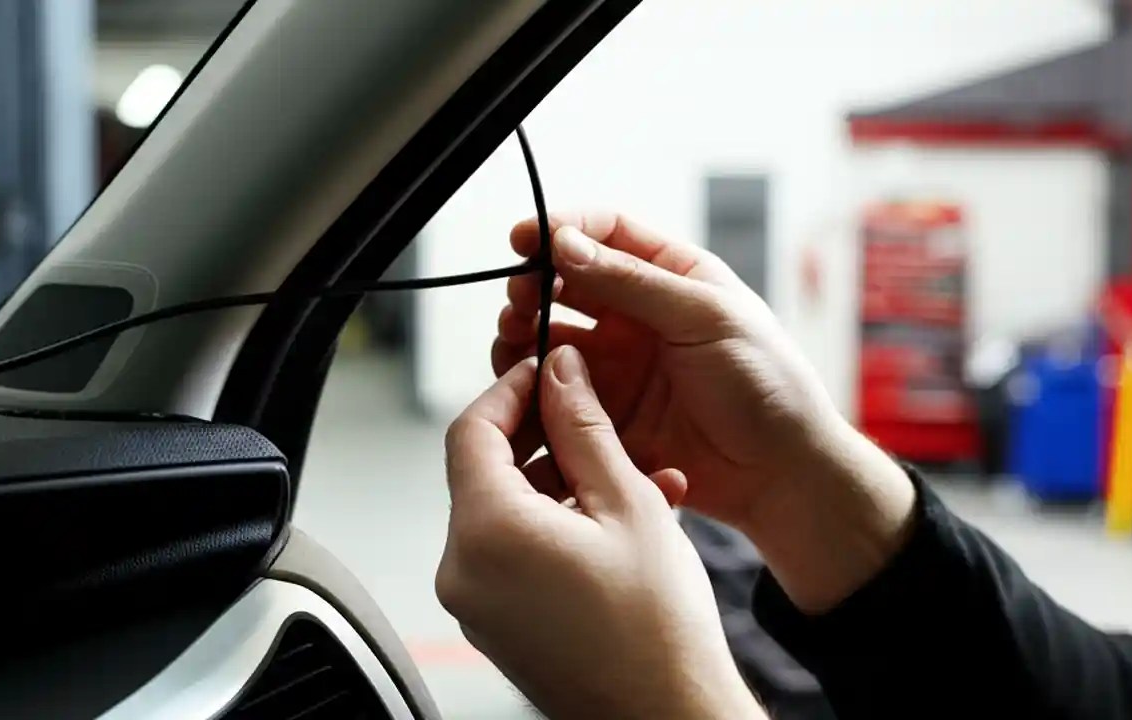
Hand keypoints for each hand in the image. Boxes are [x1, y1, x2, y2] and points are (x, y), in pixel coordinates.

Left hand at [437, 348, 764, 719]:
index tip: (546, 372)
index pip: (470, 430)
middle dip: (542, 437)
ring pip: (505, 510)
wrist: (667, 718)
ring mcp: (476, 603)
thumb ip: (585, 427)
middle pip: (484, 470)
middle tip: (591, 417)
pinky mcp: (496, 624)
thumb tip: (561, 373)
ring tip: (626, 475)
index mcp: (487, 532)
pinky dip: (554, 524)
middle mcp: (464, 570)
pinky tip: (613, 520)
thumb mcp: (629, 503)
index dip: (510, 389)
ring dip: (558, 482)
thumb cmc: (657, 630)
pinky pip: (513, 552)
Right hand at [495, 213, 916, 611]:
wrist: (780, 472)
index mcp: (671, 278)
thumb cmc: (766, 383)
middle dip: (534, 283)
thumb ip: (633, 280)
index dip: (562, 229)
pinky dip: (531, 384)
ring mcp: (618, 365)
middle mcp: (638, 316)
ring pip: (550, 337)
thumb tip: (566, 242)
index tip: (524, 238)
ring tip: (516, 340)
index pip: (606, 234)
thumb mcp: (704, 315)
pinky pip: (554, 392)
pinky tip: (528, 385)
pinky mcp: (604, 413)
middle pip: (566, 283)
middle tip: (521, 297)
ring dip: (524, 333)